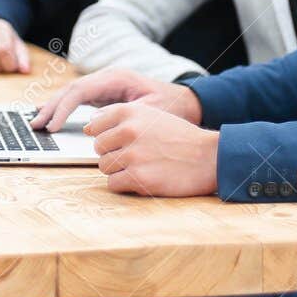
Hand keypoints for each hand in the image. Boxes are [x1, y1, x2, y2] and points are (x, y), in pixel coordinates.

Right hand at [33, 69, 201, 130]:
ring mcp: (104, 84)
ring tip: (37, 123)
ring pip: (71, 93)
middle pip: (71, 89)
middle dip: (51, 107)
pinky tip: (53, 118)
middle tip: (35, 125)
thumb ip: (123, 117)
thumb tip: (94, 126)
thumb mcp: (150, 112)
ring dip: (54, 107)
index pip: (80, 91)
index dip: (63, 108)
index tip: (53, 126)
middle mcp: (107, 77)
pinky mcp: (104, 94)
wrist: (188, 101)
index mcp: (116, 78)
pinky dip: (64, 108)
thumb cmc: (172, 107)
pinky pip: (79, 100)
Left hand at [85, 101, 218, 196]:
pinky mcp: (138, 178)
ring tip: (142, 166)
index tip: (125, 141)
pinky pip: (113, 184)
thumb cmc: (178, 136)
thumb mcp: (150, 114)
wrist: (208, 157)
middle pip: (98, 148)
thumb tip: (88, 126)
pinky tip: (143, 178)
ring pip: (104, 166)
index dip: (108, 137)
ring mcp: (133, 155)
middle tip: (138, 155)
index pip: (95, 127)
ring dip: (119, 170)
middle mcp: (128, 130)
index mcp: (129, 111)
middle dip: (114, 154)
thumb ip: (116, 115)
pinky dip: (125, 184)